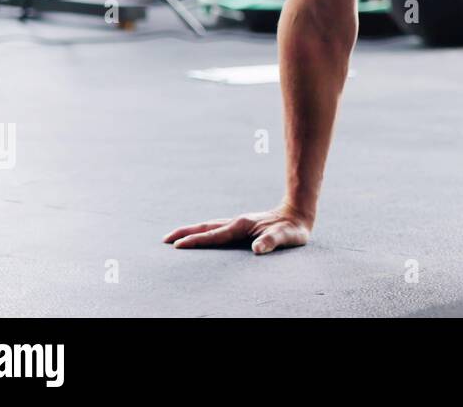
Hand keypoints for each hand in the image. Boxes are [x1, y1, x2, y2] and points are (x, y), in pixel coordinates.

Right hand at [163, 204, 311, 254]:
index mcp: (243, 225)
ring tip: (174, 237)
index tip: (177, 246)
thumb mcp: (287, 236)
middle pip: (206, 228)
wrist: (298, 213)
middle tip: (164, 239)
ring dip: (191, 231)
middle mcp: (237, 222)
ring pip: (209, 227)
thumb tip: (258, 249)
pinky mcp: (241, 226)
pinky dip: (203, 232)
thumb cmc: (293, 229)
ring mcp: (238, 223)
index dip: (196, 241)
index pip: (214, 235)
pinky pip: (216, 229)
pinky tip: (199, 237)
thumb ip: (272, 241)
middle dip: (185, 233)